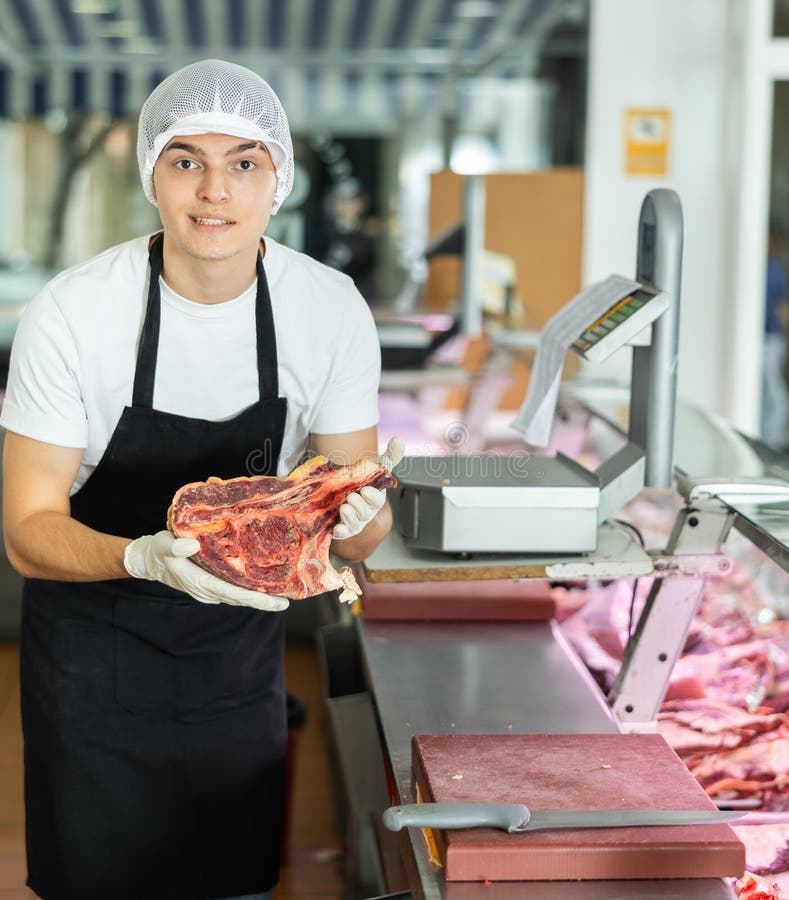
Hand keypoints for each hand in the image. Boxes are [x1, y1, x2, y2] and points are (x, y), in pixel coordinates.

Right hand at [124, 531, 289, 611]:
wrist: (149, 560)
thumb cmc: (157, 551)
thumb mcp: (163, 545)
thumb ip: (176, 546)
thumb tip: (193, 545)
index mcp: (201, 583)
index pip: (234, 594)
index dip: (256, 598)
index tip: (276, 601)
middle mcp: (208, 591)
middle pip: (241, 599)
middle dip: (264, 601)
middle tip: (287, 601)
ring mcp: (209, 591)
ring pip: (238, 597)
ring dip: (258, 597)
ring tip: (282, 593)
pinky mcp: (210, 586)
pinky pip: (233, 591)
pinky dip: (248, 590)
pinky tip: (262, 585)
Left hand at [333, 436, 404, 540]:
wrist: (347, 496)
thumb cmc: (365, 482)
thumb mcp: (376, 468)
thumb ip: (390, 456)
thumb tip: (399, 439)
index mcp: (375, 499)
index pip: (377, 500)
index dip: (373, 496)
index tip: (366, 490)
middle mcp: (366, 512)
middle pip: (365, 513)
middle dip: (359, 505)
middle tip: (352, 497)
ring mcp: (354, 522)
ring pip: (354, 524)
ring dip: (349, 517)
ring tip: (344, 508)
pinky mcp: (342, 528)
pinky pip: (342, 533)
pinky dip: (340, 533)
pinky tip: (336, 529)